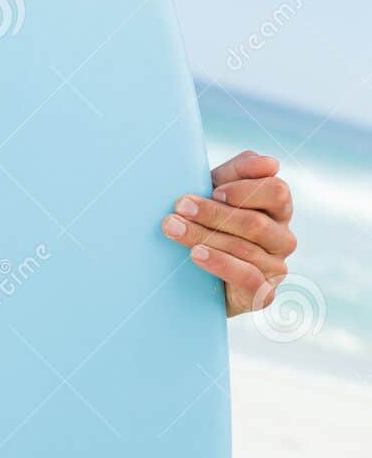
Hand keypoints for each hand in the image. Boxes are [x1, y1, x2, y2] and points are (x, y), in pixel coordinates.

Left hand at [160, 149, 295, 318]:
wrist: (194, 273)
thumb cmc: (209, 221)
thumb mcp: (218, 190)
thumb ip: (240, 170)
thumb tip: (270, 164)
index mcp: (278, 209)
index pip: (277, 192)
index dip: (245, 191)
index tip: (213, 191)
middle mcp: (283, 238)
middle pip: (256, 223)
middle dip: (213, 213)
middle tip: (179, 206)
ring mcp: (276, 268)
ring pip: (246, 248)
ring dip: (205, 235)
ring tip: (174, 228)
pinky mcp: (263, 294)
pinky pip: (248, 277)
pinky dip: (220, 264)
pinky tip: (196, 254)